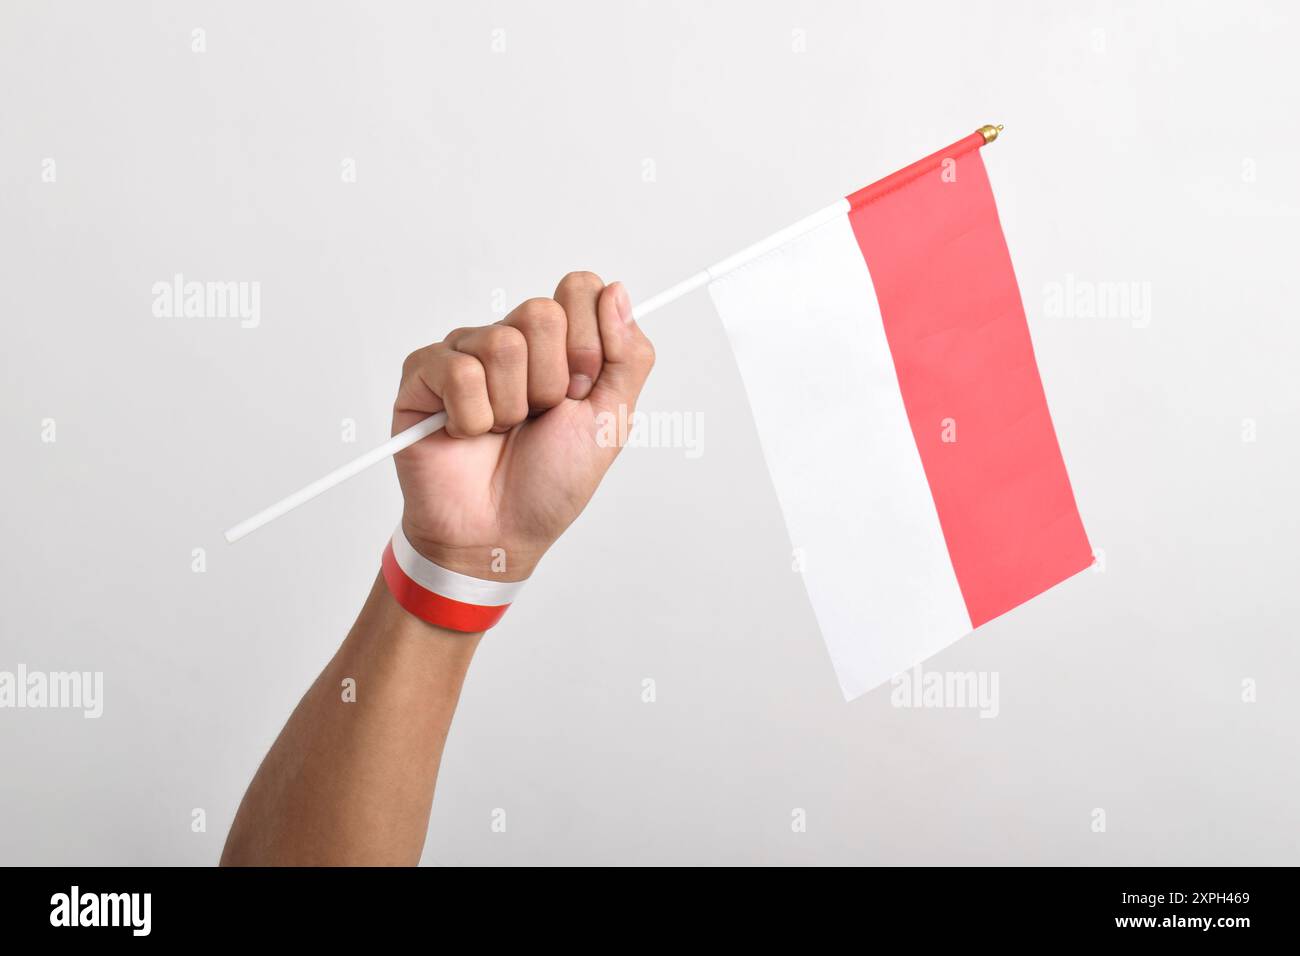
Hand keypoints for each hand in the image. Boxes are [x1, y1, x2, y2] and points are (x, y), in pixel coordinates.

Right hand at [392, 272, 654, 580]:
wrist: (501, 532)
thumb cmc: (551, 482)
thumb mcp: (612, 420)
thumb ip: (629, 355)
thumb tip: (617, 290)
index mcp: (557, 344)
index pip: (579, 289)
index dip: (588, 346)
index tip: (581, 393)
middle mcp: (510, 340)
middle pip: (541, 313)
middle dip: (550, 382)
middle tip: (538, 419)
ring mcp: (464, 353)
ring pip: (502, 343)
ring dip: (510, 407)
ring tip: (501, 432)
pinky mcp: (422, 374)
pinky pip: (458, 370)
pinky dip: (472, 417)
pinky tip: (467, 435)